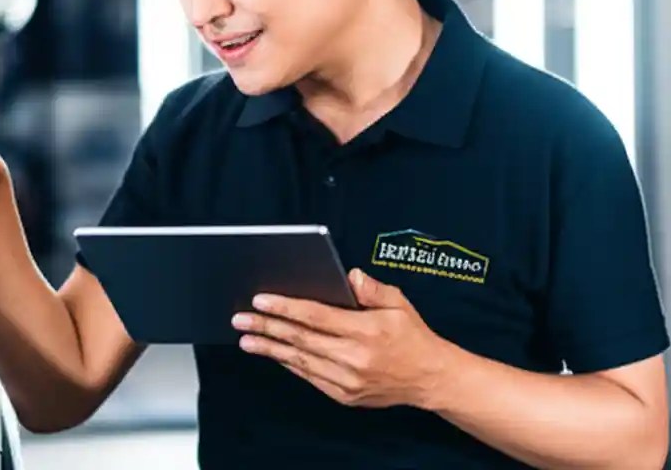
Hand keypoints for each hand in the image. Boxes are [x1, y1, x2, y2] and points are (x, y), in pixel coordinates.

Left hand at [231, 269, 454, 408]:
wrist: (430, 378)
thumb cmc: (412, 336)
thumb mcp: (399, 303)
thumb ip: (372, 288)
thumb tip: (349, 275)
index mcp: (367, 331)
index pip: (317, 316)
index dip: (286, 307)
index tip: (261, 299)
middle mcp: (355, 358)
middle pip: (301, 339)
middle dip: (267, 326)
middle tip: (241, 319)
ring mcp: (348, 380)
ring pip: (300, 361)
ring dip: (270, 349)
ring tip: (246, 339)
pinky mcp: (345, 396)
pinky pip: (309, 377)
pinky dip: (289, 364)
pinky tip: (273, 353)